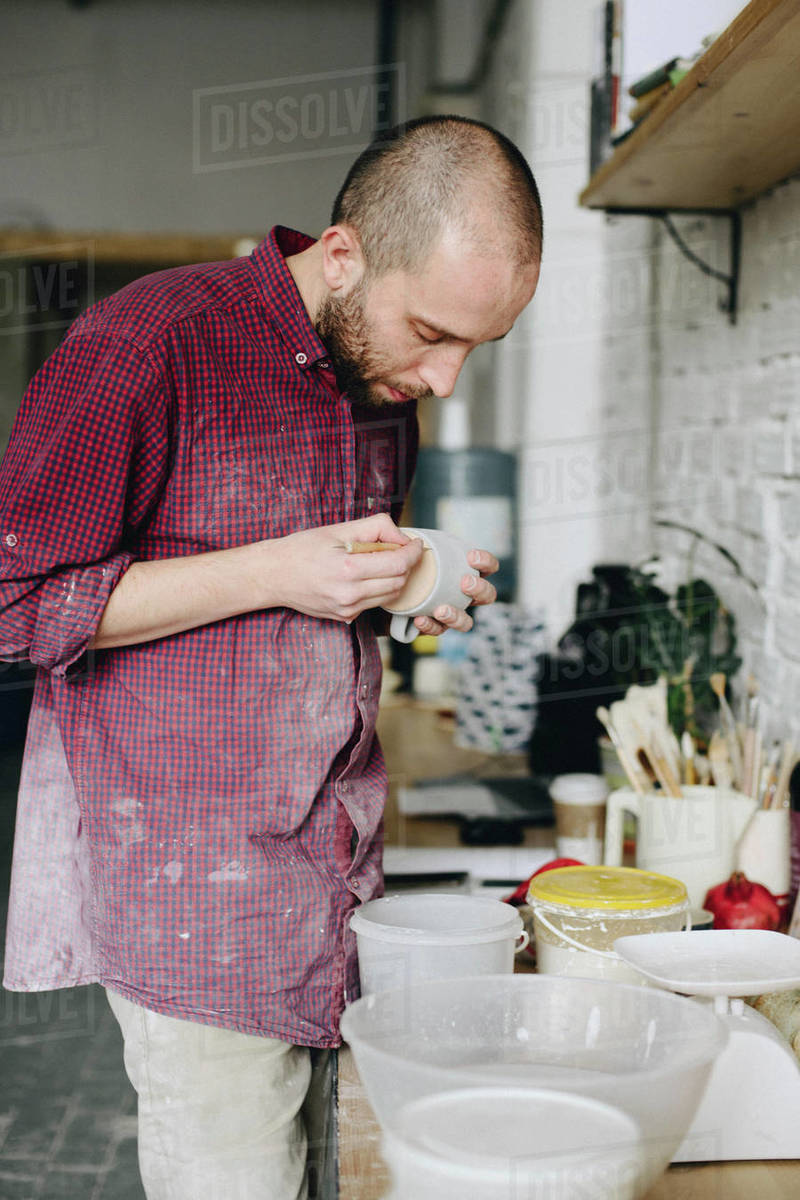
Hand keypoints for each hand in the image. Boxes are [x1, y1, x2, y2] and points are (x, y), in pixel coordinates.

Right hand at [267, 514, 423, 622]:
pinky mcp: (344, 618)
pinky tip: (363, 576)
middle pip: (399, 583)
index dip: (413, 553)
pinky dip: (377, 589)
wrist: (273, 576)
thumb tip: (403, 538)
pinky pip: (373, 604)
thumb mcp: (338, 529)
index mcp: (348, 570)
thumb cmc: (302, 549)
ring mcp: (347, 610)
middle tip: (398, 550)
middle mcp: (350, 595)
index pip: (398, 565)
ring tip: (379, 561)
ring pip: (389, 596)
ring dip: (393, 578)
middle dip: (406, 565)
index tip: (416, 544)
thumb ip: (375, 528)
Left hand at [411, 547, 498, 637]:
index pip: (489, 567)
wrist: (395, 587)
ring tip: (441, 610)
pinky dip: (430, 626)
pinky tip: (419, 619)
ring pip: (466, 622)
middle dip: (480, 589)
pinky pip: (438, 630)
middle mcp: (465, 595)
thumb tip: (412, 541)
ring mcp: (453, 613)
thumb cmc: (409, 565)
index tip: (471, 557)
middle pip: (488, 595)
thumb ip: (416, 544)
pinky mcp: (436, 626)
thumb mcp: (415, 551)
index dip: (486, 562)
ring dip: (457, 616)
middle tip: (465, 583)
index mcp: (467, 573)